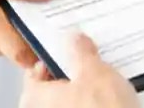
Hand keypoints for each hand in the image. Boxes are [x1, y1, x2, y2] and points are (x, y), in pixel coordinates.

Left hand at [20, 33, 139, 107]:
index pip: (34, 71)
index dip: (52, 56)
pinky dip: (92, 106)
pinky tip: (110, 102)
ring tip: (106, 84)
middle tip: (91, 64)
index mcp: (33, 99)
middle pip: (52, 88)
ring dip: (83, 93)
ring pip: (68, 103)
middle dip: (71, 75)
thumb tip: (74, 41)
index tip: (69, 48)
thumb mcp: (94, 71)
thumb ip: (80, 52)